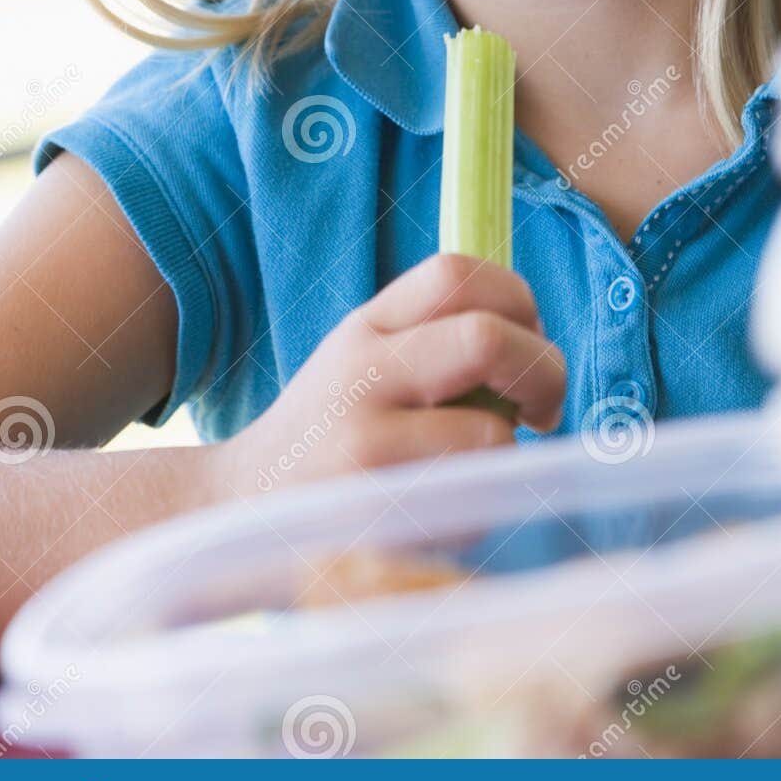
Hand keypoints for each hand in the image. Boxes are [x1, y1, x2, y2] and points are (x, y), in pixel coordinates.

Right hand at [212, 252, 565, 497]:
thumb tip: (532, 343)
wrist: (234, 510)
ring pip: (492, 428)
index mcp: (368, 324)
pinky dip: (479, 505)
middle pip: (488, 336)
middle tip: (543, 408)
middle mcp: (362, 367)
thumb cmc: (326, 440)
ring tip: (477, 466)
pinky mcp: (369, 504)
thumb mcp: (363, 364)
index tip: (529, 342)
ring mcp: (362, 438)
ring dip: (507, 453)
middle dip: (545, 371)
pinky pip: (466, 500)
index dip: (520, 299)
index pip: (458, 271)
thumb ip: (433, 339)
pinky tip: (445, 509)